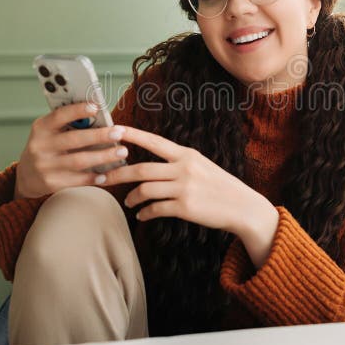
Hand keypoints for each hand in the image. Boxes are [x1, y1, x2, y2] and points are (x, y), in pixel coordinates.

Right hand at [14, 102, 128, 199]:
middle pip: (74, 139)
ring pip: (79, 161)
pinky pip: (77, 180)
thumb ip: (69, 125)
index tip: (96, 107)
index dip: (77, 110)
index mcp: (41, 128)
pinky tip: (107, 173)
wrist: (26, 176)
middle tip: (120, 132)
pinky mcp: (51, 183)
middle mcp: (40, 146)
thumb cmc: (46, 147)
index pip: (59, 116)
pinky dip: (93, 176)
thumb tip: (100, 118)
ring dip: (103, 156)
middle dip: (100, 136)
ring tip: (122, 152)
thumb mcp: (50, 132)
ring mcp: (45, 166)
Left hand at [100, 125, 271, 237]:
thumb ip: (178, 163)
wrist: (242, 206)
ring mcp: (184, 188)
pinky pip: (156, 209)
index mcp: (187, 154)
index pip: (154, 141)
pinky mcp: (185, 208)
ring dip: (132, 197)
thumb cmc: (219, 186)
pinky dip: (145, 213)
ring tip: (128, 202)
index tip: (113, 129)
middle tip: (102, 177)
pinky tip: (142, 215)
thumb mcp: (201, 166)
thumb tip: (150, 166)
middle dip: (118, 173)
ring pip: (145, 190)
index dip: (132, 135)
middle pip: (141, 168)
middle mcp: (184, 168)